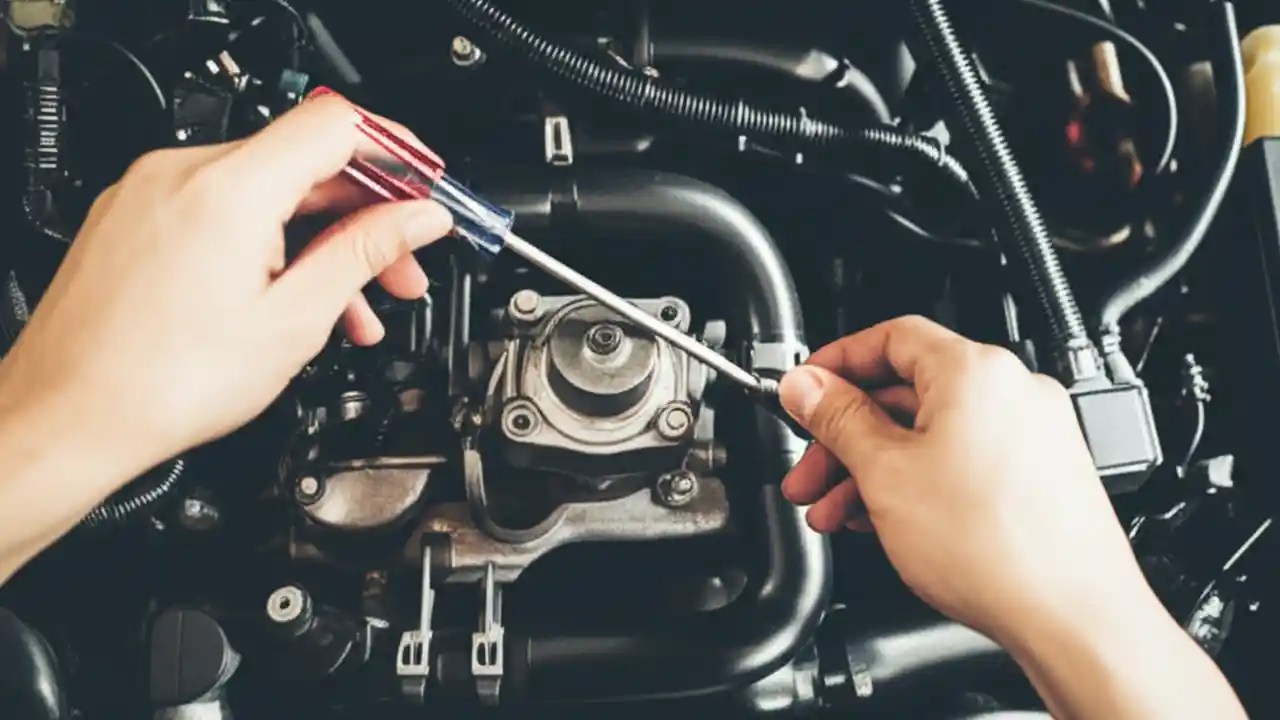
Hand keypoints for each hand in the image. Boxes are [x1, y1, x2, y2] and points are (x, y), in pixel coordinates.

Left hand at [0, 95, 451, 487]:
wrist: (68, 418)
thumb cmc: (162, 383)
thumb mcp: (293, 320)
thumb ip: (365, 254)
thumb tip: (418, 219)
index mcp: (228, 190)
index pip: (336, 126)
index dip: (395, 151)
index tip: (426, 183)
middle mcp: (182, 174)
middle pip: (305, 163)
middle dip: (368, 214)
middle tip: (405, 266)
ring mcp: (152, 193)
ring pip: (268, 193)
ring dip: (323, 239)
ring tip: (356, 304)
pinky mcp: (136, 218)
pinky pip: (224, 212)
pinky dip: (272, 245)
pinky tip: (298, 297)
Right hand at [777, 316, 1146, 640]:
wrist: (1070, 617)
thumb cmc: (995, 547)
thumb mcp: (884, 472)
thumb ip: (837, 419)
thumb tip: (806, 387)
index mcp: (976, 371)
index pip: (890, 337)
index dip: (836, 363)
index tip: (804, 391)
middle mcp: (1012, 392)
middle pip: (906, 393)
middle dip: (844, 435)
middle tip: (808, 467)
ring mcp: (1031, 434)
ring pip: (929, 434)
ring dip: (872, 468)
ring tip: (834, 508)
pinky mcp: (1039, 474)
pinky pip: (960, 462)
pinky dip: (916, 482)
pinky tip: (882, 518)